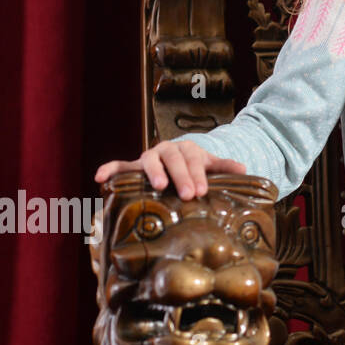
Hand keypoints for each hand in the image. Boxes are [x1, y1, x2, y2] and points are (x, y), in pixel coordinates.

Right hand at [95, 141, 245, 200]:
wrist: (179, 160)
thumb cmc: (196, 168)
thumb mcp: (211, 166)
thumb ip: (224, 167)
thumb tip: (244, 169)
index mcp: (188, 150)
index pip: (194, 161)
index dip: (198, 175)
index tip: (202, 191)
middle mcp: (167, 150)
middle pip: (174, 160)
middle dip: (181, 176)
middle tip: (188, 195)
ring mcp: (149, 157)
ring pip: (149, 160)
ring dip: (153, 171)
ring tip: (158, 185)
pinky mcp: (133, 167)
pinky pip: (119, 166)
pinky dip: (110, 169)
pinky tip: (100, 178)